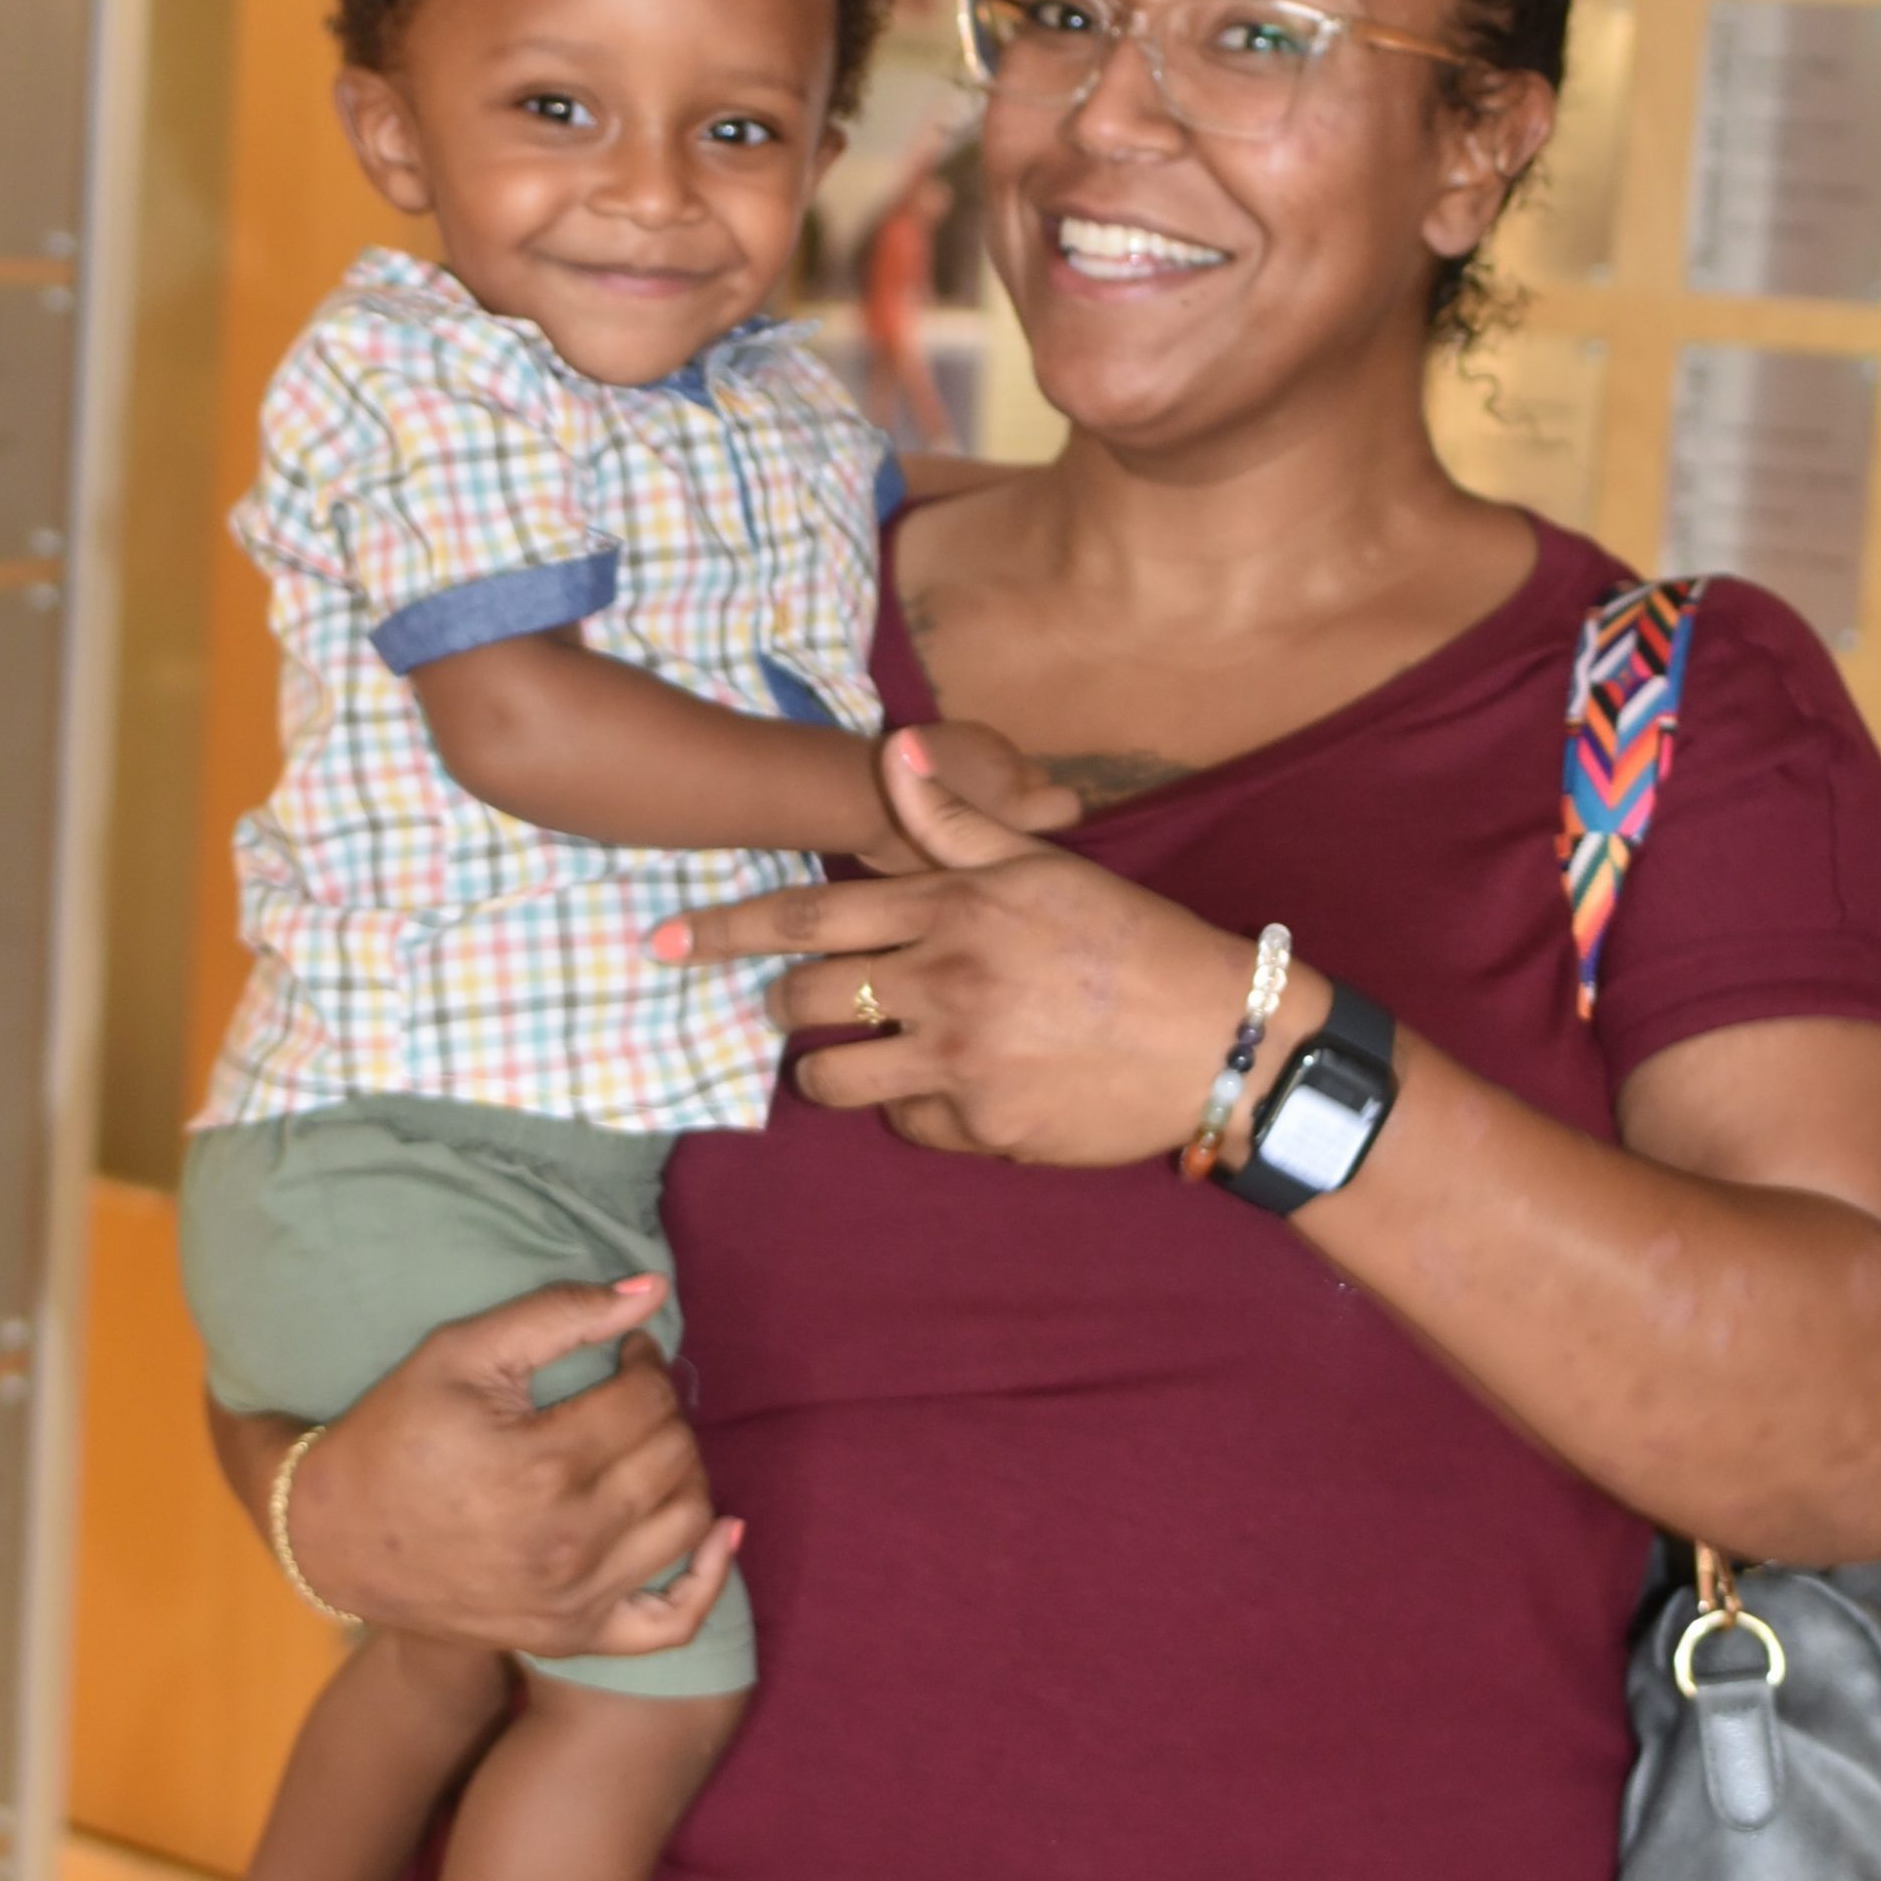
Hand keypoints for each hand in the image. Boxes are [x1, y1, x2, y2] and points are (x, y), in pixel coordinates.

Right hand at [266, 1277, 741, 1660]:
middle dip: (664, 1412)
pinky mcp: (573, 1636)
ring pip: (688, 1522)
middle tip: (632, 1396)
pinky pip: (674, 1622)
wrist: (336, 1538)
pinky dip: (710, 1577)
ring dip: (686, 1472)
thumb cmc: (396, 1434)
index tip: (624, 1355)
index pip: (648, 1400)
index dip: (645, 1363)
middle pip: (674, 1456)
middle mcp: (567, 1540)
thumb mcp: (460, 1354)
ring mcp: (573, 1598)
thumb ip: (558, 1314)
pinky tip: (720, 1530)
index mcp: (540, 1464)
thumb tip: (652, 1291)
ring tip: (649, 1448)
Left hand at [659, 736, 1326, 1163]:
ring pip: (835, 1077)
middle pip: (807, 999)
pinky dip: (911, 1109)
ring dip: (831, 1069)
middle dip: (786, 1003)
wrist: (1218, 1040)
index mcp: (954, 909)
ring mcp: (961, 1062)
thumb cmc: (1134, 945)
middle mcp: (946, 983)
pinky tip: (950, 1090)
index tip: (661, 942)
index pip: (808, 915)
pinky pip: (904, 1125)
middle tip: (797, 1004)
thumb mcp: (1048, 868)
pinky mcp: (983, 1129)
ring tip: (860, 1057)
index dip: (723, 930)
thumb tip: (895, 751)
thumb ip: (957, 822)